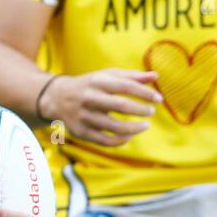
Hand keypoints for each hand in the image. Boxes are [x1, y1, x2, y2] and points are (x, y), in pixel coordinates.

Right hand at [44, 69, 160, 146]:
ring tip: (145, 126)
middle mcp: (89, 98)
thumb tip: (156, 77)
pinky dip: (121, 140)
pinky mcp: (82, 132)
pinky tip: (130, 136)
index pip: (125, 86)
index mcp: (97, 81)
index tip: (159, 99)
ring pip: (114, 127)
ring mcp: (85, 116)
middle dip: (140, 110)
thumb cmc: (91, 85)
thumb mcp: (107, 76)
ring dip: (134, 128)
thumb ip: (132, 76)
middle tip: (151, 111)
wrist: (58, 98)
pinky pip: (105, 141)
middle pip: (120, 106)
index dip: (144, 93)